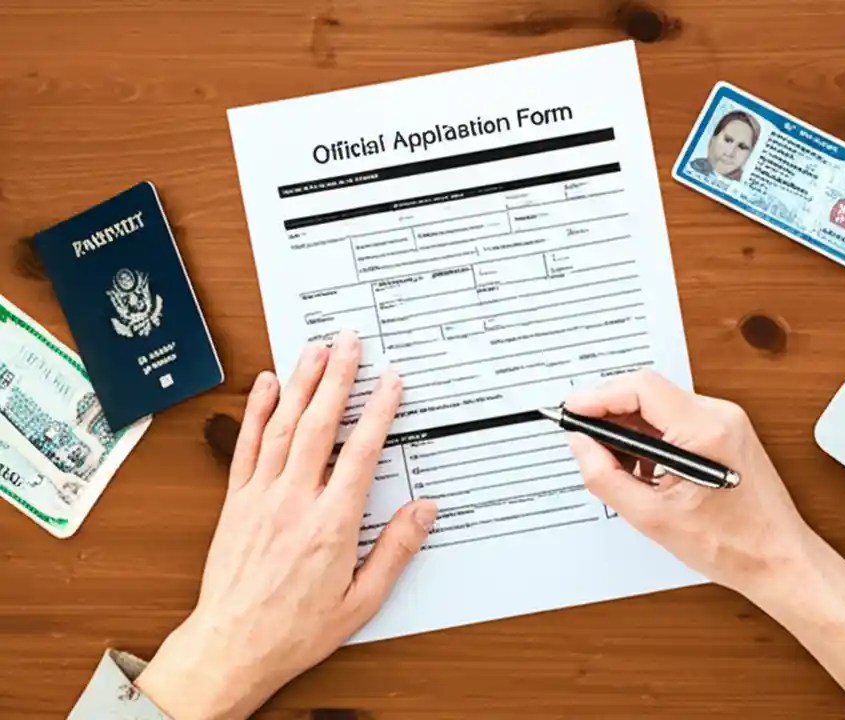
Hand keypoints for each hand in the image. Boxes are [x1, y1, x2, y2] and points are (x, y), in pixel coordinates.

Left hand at [136, 331, 436, 719]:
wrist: (232, 647)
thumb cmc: (295, 630)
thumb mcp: (362, 600)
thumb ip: (395, 551)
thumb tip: (423, 511)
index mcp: (332, 524)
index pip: (361, 452)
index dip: (378, 411)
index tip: (391, 383)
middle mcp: (294, 502)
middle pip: (320, 425)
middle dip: (338, 378)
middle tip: (350, 343)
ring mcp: (261, 497)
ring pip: (283, 426)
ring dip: (301, 383)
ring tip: (316, 350)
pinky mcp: (236, 502)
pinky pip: (247, 446)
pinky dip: (256, 412)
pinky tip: (266, 385)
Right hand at [564, 370, 844, 700]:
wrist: (777, 558)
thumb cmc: (733, 545)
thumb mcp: (652, 517)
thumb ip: (606, 476)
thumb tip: (581, 446)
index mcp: (705, 431)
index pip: (641, 388)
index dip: (599, 395)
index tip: (573, 410)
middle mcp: (721, 416)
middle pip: (649, 393)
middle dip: (611, 414)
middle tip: (585, 440)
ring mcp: (728, 421)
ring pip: (662, 406)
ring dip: (632, 429)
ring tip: (617, 466)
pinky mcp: (728, 431)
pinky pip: (678, 419)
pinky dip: (654, 437)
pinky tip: (645, 469)